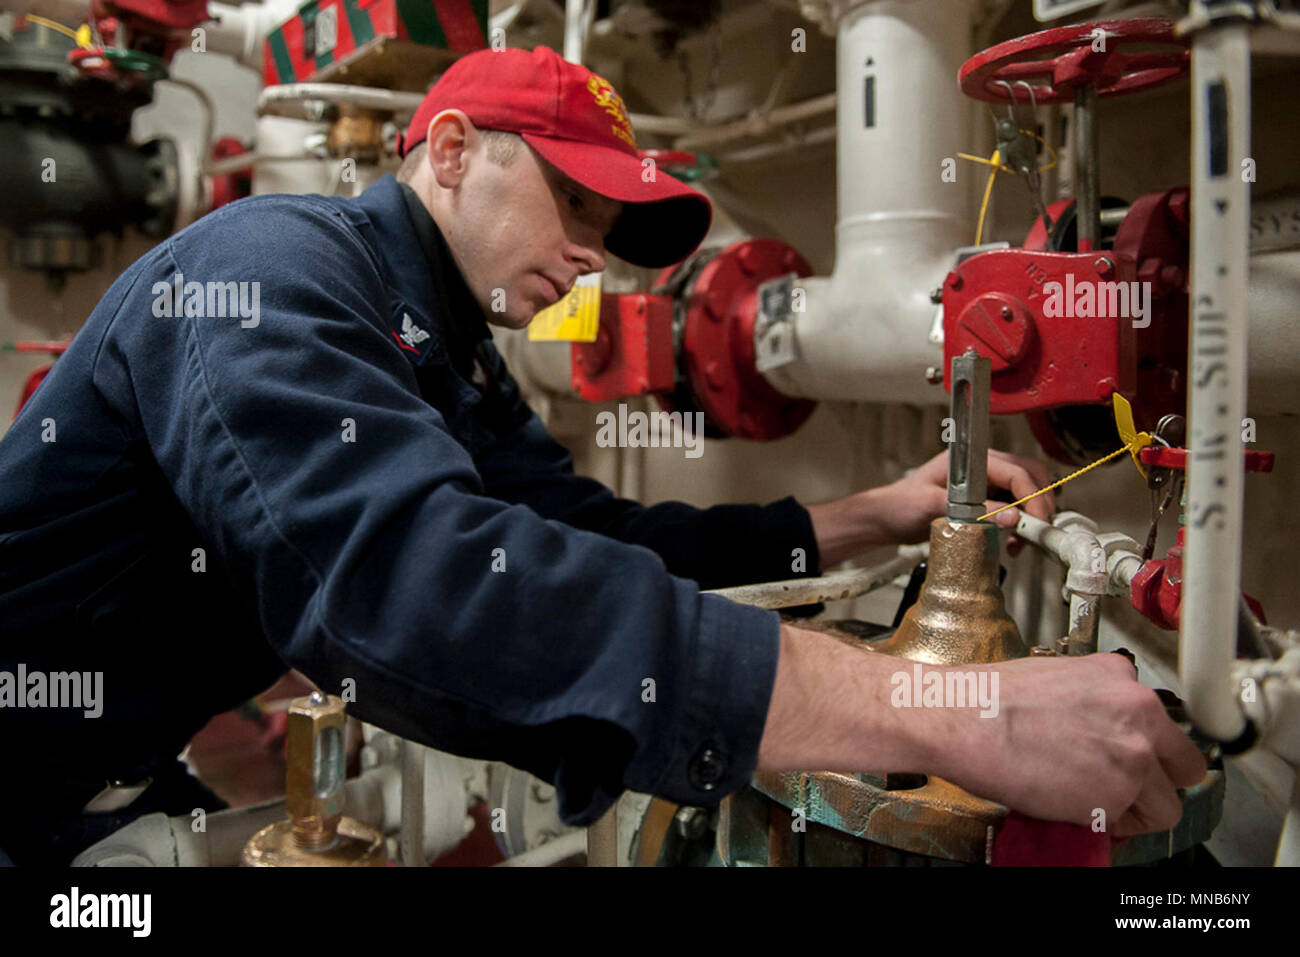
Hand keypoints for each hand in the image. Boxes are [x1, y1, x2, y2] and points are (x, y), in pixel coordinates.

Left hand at [874, 448, 1054, 551]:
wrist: (887, 518)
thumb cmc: (902, 505)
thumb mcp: (933, 506)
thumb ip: (974, 511)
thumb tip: (1013, 519)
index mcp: (972, 460)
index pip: (1017, 472)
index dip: (1034, 497)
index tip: (1038, 523)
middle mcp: (984, 467)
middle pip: (1030, 478)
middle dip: (1038, 506)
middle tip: (1035, 535)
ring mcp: (986, 483)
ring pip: (1027, 493)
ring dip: (1030, 518)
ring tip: (1018, 544)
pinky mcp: (986, 499)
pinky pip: (1014, 508)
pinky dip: (1019, 525)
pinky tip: (1010, 543)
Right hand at [938, 653, 1207, 838]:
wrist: (963, 718)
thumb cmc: (989, 699)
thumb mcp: (1057, 679)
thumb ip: (1096, 701)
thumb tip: (1100, 732)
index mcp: (1122, 677)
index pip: (1162, 725)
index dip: (1146, 752)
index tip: (1130, 764)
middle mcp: (1138, 711)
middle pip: (1184, 765)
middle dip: (1158, 783)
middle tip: (1126, 790)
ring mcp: (1133, 753)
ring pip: (1165, 804)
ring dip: (1133, 809)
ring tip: (1090, 803)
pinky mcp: (1117, 792)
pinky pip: (1129, 824)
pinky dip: (1107, 825)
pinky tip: (1073, 809)